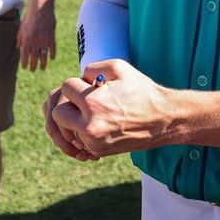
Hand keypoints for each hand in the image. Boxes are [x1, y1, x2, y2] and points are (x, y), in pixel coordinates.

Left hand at [17, 4, 55, 70]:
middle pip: (34, 57)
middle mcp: (35, 41)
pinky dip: (52, 54)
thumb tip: (18, 47)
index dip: (25, 62)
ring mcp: (44, 39)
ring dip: (43, 63)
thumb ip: (20, 38)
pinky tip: (51, 58)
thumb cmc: (29, 17)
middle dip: (33, 65)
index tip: (25, 68)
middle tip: (33, 70)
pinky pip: (52, 48)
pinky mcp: (52, 36)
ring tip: (42, 68)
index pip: (25, 55)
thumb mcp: (21, 27)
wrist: (41, 8)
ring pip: (44, 55)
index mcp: (27, 39)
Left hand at [50, 59, 171, 157]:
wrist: (163, 120)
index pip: (65, 88)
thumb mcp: (120, 68)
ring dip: (73, 120)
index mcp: (92, 102)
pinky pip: (78, 141)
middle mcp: (89, 125)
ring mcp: (93, 141)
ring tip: (90, 113)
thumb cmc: (142, 91)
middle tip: (83, 102)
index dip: (77, 84)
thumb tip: (79, 78)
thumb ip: (92, 68)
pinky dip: (83, 134)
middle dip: (68, 104)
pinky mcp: (98, 151)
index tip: (89, 87)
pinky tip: (98, 126)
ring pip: (66, 130)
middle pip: (57, 113)